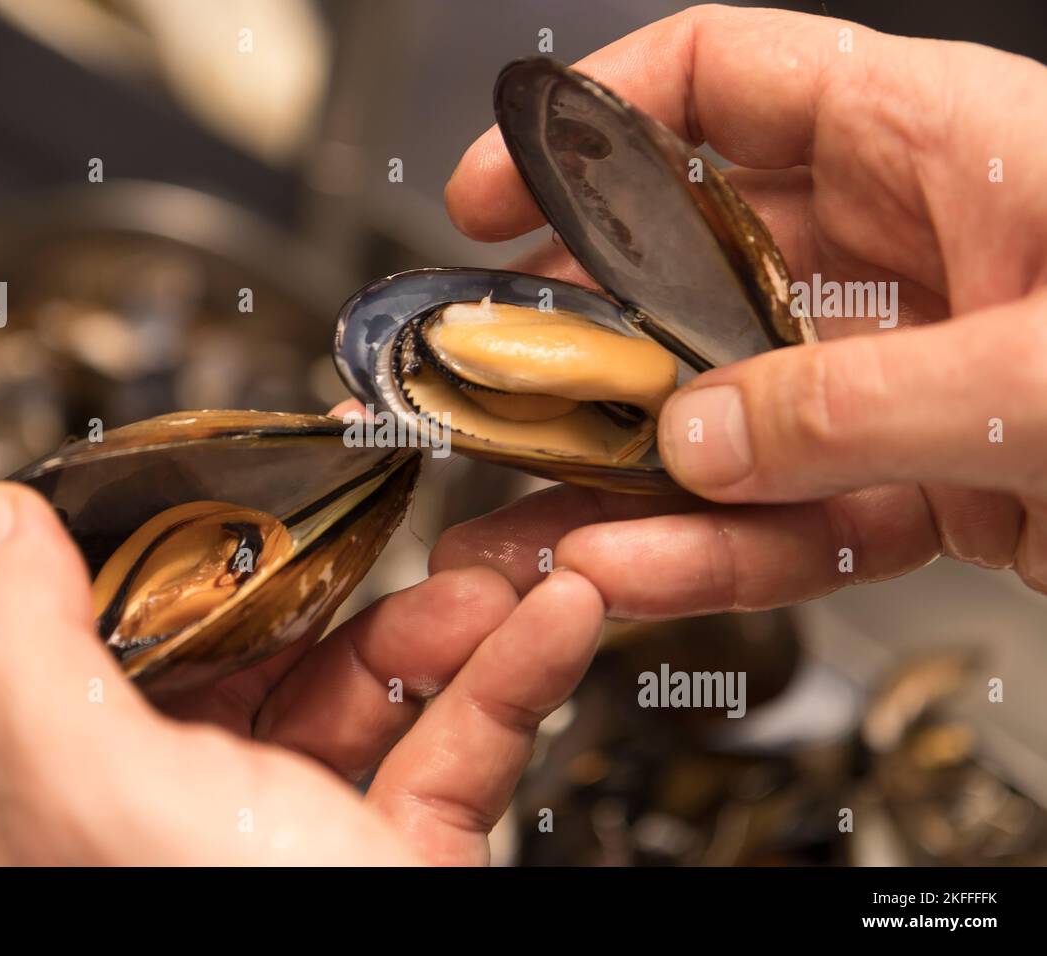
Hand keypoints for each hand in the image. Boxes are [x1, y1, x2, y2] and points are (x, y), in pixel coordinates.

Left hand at [0, 481, 602, 864]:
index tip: (174, 485)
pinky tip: (552, 622)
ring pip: (357, 681)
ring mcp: (287, 833)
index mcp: (67, 798)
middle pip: (230, 642)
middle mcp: (170, 814)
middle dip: (323, 570)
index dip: (104, 552)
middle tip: (369, 514)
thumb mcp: (101, 800)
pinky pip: (454, 741)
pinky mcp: (391, 855)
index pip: (45, 642)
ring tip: (503, 579)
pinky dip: (511, 674)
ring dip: (443, 618)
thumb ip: (23, 649)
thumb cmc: (234, 952)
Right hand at [434, 4, 1046, 612]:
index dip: (592, 120)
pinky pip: (789, 508)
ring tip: (541, 513)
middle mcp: (907, 249)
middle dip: (590, 330)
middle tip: (507, 383)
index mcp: (934, 144)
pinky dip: (716, 547)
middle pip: (693, 265)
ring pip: (727, 409)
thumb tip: (698, 440)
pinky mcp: (924, 475)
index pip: (722, 80)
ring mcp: (904, 371)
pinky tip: (640, 565)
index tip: (496, 190)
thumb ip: (851, 403)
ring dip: (633, 470)